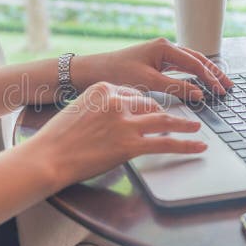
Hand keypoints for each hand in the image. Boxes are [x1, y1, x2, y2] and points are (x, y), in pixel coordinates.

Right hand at [29, 81, 206, 186]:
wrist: (48, 156)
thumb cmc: (57, 139)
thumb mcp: (78, 110)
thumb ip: (100, 109)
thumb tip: (114, 119)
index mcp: (104, 89)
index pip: (134, 93)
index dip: (145, 105)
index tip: (154, 109)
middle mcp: (117, 102)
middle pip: (150, 105)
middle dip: (165, 113)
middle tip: (180, 118)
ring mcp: (125, 123)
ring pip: (164, 120)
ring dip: (184, 124)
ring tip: (196, 127)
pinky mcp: (130, 144)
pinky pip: (166, 143)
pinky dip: (186, 144)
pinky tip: (197, 145)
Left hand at [71, 38, 233, 101]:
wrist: (93, 71)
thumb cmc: (116, 73)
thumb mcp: (147, 82)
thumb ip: (175, 87)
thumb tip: (199, 94)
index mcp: (164, 47)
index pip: (195, 62)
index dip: (210, 78)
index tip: (221, 90)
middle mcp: (165, 47)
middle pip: (198, 59)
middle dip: (215, 73)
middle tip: (229, 86)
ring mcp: (161, 54)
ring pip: (191, 63)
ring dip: (206, 73)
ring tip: (220, 84)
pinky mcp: (156, 63)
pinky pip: (181, 68)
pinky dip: (194, 75)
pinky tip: (200, 83)